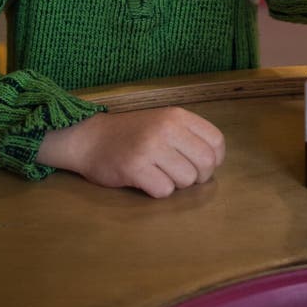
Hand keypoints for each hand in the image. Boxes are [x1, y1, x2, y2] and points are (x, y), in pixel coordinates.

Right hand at [36, 107, 224, 197]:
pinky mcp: (135, 168)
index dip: (214, 159)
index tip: (200, 165)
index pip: (216, 141)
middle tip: (181, 176)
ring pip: (186, 180)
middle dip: (198, 177)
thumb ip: (188, 135)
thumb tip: (214, 161)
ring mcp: (150, 147)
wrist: (91, 138)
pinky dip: (157, 190)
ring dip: (176, 184)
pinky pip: (164, 191)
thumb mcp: (164, 122)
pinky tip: (145, 180)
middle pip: (205, 163)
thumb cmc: (132, 133)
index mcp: (177, 116)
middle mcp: (167, 128)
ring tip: (160, 174)